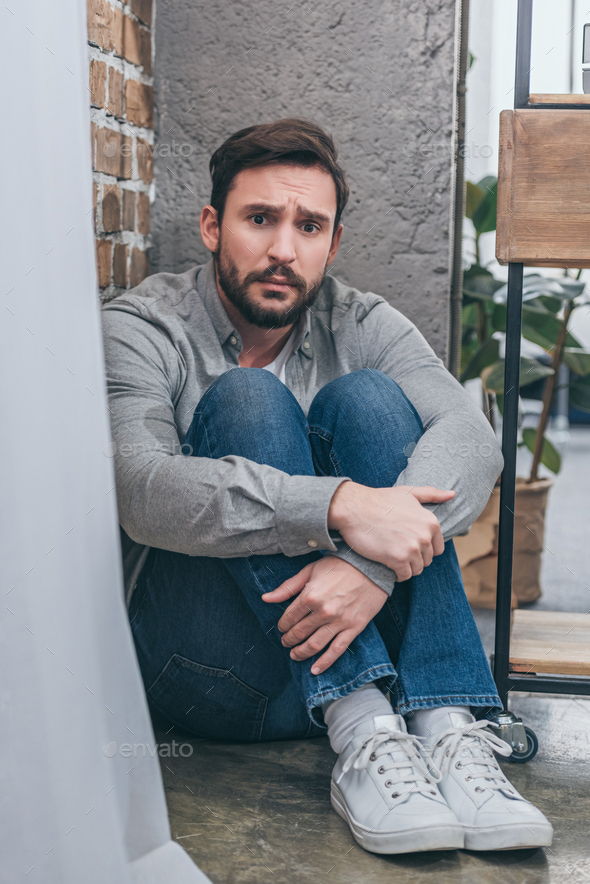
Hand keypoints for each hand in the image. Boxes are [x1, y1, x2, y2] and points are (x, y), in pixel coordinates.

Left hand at [261, 556, 387, 674]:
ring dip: (301, 653)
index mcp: (310, 596)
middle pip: (299, 633)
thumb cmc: (339, 565)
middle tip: (286, 642)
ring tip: (295, 655)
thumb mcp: (310, 570)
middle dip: (289, 640)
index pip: (289, 618)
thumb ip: (288, 587)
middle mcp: (323, 611)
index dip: (282, 625)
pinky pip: (337, 650)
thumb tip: (266, 598)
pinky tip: (315, 670)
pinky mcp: (354, 628)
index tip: (282, 628)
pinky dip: (325, 662)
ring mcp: (339, 621)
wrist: (371, 565)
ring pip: (315, 645)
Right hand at [328, 482, 454, 580]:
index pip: (437, 549)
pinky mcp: (397, 559)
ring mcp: (412, 548)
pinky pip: (404, 575)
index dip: (423, 549)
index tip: (408, 544)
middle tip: (397, 550)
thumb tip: (452, 494)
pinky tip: (387, 564)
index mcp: (431, 522)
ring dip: (405, 567)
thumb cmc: (380, 500)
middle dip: (414, 558)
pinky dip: (397, 574)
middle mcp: (425, 536)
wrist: (355, 508)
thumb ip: (432, 494)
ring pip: (416, 569)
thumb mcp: (408, 492)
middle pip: (426, 560)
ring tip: (392, 557)